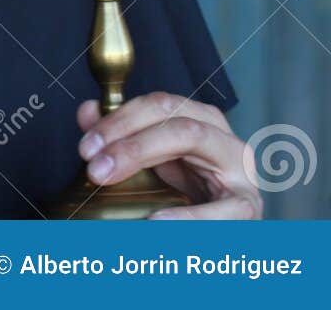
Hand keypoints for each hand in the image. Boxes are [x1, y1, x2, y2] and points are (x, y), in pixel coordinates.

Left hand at [75, 92, 261, 218]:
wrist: (224, 229)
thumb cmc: (188, 190)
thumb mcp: (152, 160)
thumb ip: (118, 135)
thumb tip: (87, 110)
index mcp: (202, 120)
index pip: (159, 104)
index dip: (118, 119)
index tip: (86, 147)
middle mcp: (224, 137)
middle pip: (174, 119)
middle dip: (127, 140)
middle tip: (93, 167)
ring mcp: (240, 170)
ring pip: (194, 138)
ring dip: (143, 153)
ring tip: (107, 176)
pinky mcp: (248, 207)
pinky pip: (225, 206)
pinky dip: (190, 215)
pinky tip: (157, 220)